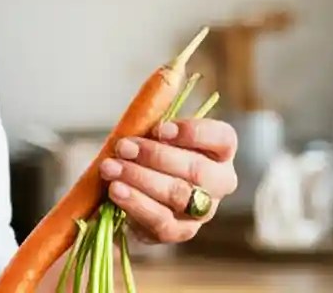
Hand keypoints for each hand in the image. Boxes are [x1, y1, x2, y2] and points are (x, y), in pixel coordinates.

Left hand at [97, 118, 238, 243]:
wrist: (133, 193)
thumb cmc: (147, 154)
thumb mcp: (151, 134)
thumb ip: (152, 123)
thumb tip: (149, 100)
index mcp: (219, 152)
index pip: (222, 139)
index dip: (193, 133)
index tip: (161, 129)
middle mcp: (219, 182)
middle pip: (198, 169)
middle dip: (156, 156)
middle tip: (124, 147)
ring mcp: (203, 210)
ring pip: (178, 194)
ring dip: (140, 178)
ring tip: (110, 167)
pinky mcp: (181, 231)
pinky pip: (162, 221)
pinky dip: (136, 203)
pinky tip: (116, 189)